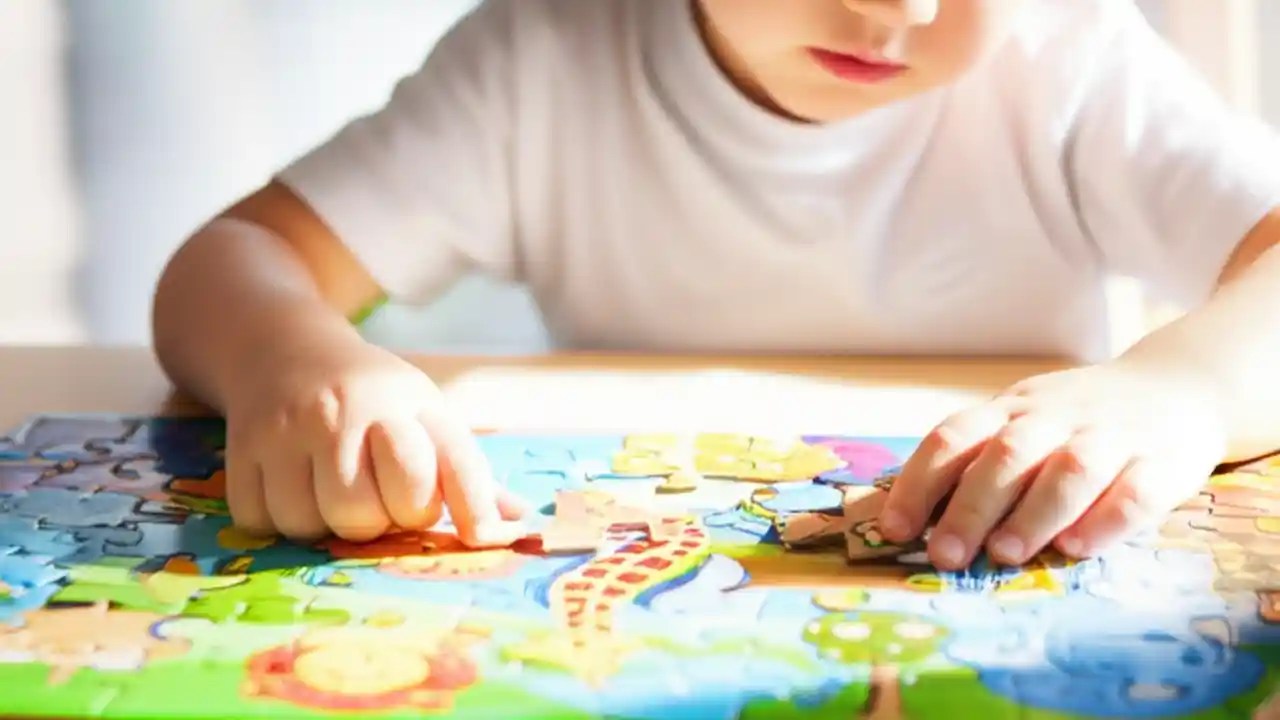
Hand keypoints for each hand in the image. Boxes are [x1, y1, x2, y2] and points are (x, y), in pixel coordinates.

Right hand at [221, 335, 526, 545]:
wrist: (284, 347)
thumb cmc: (374, 397)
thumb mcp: (426, 416)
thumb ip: (466, 473)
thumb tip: (517, 525)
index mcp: (401, 404)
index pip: (433, 471)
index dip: (453, 510)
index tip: (477, 536)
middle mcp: (342, 412)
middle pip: (362, 513)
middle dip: (377, 520)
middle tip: (379, 498)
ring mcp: (285, 429)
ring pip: (308, 523)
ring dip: (324, 524)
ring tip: (334, 491)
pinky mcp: (240, 448)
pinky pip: (260, 520)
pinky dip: (278, 520)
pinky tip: (295, 489)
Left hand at [877, 360, 1227, 569]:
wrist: (1175, 384)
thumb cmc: (1073, 422)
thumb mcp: (1019, 424)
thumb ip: (975, 463)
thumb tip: (909, 523)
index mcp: (1009, 410)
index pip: (954, 438)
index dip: (920, 482)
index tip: (895, 529)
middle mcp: (1054, 418)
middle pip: (1007, 455)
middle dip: (971, 506)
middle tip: (945, 555)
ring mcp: (1110, 436)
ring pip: (1070, 469)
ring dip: (1034, 513)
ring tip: (1005, 555)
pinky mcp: (1162, 462)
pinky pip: (1135, 490)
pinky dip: (1105, 519)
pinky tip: (1076, 547)